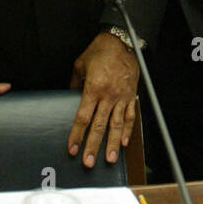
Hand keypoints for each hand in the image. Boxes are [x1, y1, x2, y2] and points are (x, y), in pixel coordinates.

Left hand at [68, 31, 138, 166]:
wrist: (121, 41)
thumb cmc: (100, 50)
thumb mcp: (80, 64)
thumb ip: (75, 83)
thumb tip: (71, 97)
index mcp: (94, 88)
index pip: (83, 117)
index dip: (77, 135)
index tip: (73, 149)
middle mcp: (108, 95)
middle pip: (99, 126)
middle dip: (93, 146)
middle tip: (88, 162)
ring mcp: (122, 96)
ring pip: (117, 125)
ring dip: (113, 144)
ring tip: (110, 159)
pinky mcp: (131, 95)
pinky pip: (130, 115)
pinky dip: (128, 130)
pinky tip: (125, 142)